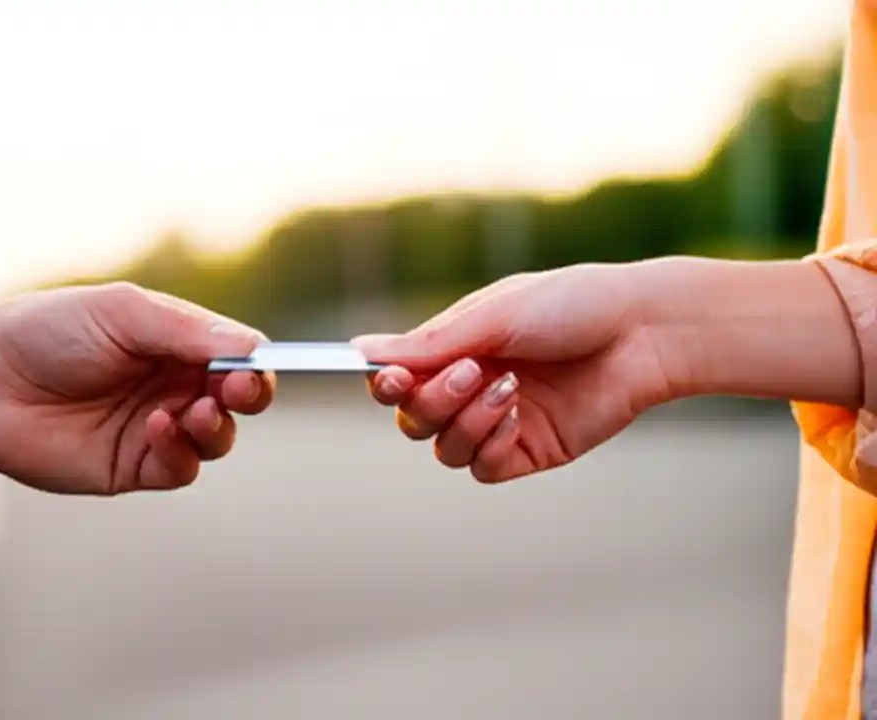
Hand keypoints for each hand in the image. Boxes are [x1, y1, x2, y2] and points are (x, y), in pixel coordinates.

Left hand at [0, 282, 274, 493]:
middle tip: (237, 389)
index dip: (256, 362)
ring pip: (216, 438)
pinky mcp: (132, 467)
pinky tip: (155, 427)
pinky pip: (180, 467)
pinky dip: (180, 450)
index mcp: (175, 342)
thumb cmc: (48, 331)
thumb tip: (252, 347)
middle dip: (247, 395)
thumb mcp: (124, 313)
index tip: (258, 366)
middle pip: (237, 399)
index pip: (237, 355)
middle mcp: (171, 385)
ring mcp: (155, 428)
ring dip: (217, 426)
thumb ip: (187, 332)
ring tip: (194, 411)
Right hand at [354, 257, 862, 483]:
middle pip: (413, 419)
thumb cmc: (573, 305)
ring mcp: (499, 420)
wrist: (646, 332)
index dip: (384, 384)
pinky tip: (518, 417)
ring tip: (509, 390)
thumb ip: (427, 343)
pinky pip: (482, 467)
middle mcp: (470, 386)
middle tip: (470, 372)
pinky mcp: (529, 449)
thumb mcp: (493, 317)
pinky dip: (489, 445)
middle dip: (431, 401)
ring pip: (444, 448)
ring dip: (466, 422)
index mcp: (456, 347)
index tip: (389, 379)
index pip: (396, 378)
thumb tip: (361, 350)